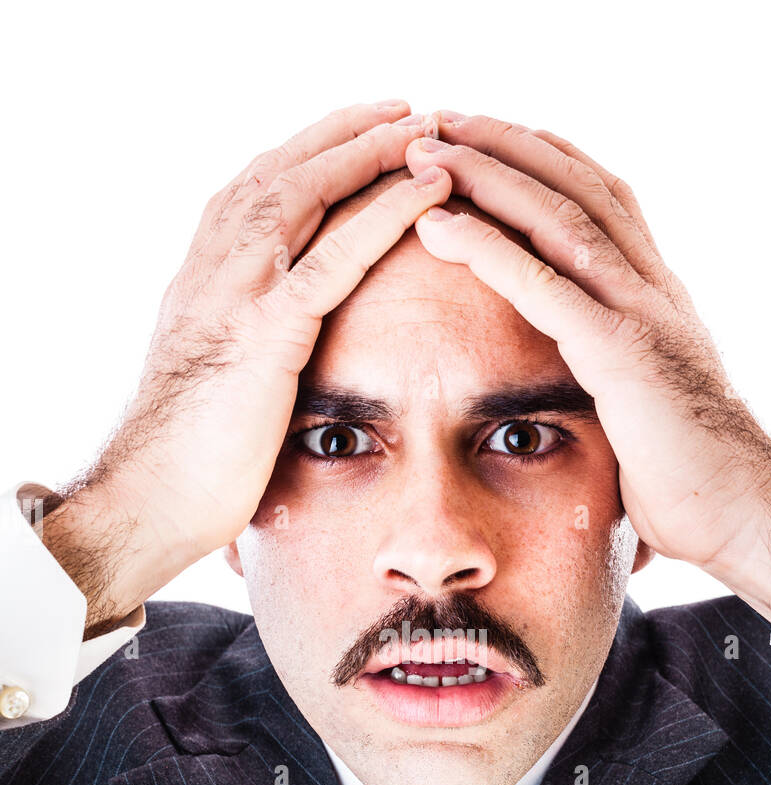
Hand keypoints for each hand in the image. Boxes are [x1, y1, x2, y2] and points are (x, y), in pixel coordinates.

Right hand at [45, 100, 449, 635]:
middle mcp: (215, 263)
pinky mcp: (265, 331)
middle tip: (404, 110)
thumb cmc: (186, 453)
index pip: (263, 186)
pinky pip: (335, 256)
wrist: (150, 495)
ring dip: (372, 154)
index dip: (314, 154)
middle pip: (287, 171)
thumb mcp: (212, 374)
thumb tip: (273, 340)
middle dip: (347, 134)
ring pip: (310, 193)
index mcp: (204, 271)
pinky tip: (424, 189)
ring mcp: (237, 291)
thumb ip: (240, 336)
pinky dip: (382, 214)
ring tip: (425, 131)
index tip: (360, 134)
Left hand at [406, 115, 770, 630]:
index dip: (543, 160)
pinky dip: (487, 247)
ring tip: (427, 149)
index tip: (488, 139)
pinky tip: (439, 225)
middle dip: (505, 145)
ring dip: (487, 175)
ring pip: (557, 215)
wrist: (745, 512)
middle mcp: (652, 287)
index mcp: (657, 295)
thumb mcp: (645, 412)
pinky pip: (543, 284)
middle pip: (574, 185)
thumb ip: (612, 385)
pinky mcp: (622, 353)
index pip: (600, 198)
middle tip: (441, 119)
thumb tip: (573, 406)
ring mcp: (640, 313)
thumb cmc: (692, 481)